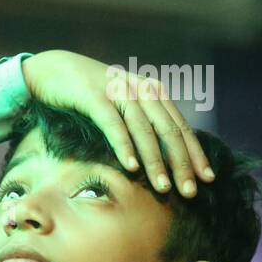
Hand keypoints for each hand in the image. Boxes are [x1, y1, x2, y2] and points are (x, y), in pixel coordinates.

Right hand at [20, 50, 214, 196]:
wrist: (53, 69)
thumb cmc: (90, 94)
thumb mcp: (123, 106)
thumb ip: (144, 123)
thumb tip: (166, 157)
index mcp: (152, 93)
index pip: (180, 127)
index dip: (195, 153)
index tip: (208, 179)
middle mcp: (140, 89)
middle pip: (168, 130)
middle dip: (181, 163)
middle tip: (190, 192)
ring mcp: (118, 90)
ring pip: (144, 129)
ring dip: (155, 161)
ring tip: (163, 188)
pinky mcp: (94, 95)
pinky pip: (113, 124)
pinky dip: (124, 146)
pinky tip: (131, 168)